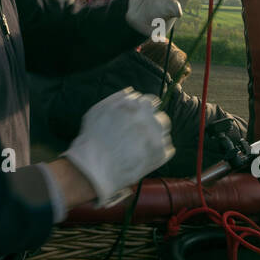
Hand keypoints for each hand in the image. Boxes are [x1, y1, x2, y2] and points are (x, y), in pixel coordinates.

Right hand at [59, 88, 174, 206]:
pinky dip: (156, 152)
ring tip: (138, 147)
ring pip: (164, 134)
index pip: (150, 101)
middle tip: (138, 135)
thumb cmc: (93, 138)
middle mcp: (151, 119)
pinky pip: (166, 150)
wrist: (95, 168)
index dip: (142, 110)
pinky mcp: (160, 154)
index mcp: (138, 106)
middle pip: (160, 118)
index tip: (137, 119)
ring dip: (155, 137)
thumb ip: (117, 98)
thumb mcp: (98, 110)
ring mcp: (157, 137)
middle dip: (151, 124)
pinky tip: (141, 157)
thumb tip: (132, 92)